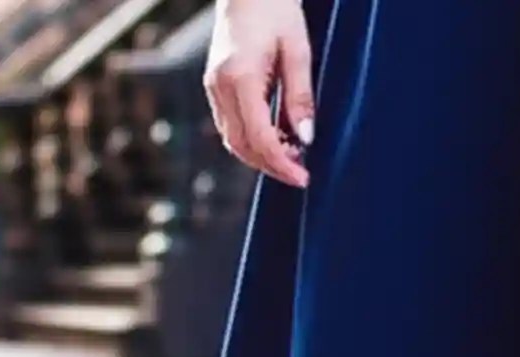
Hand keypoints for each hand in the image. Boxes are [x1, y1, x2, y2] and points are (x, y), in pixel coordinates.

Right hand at [205, 0, 313, 186]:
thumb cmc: (276, 10)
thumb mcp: (298, 51)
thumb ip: (301, 97)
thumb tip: (306, 139)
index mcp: (240, 77)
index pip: (259, 136)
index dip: (281, 163)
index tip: (303, 177)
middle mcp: (220, 86)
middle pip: (241, 145)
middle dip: (271, 166)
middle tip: (300, 174)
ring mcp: (213, 86)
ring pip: (232, 140)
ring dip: (261, 156)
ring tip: (293, 158)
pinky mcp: (215, 85)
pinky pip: (230, 125)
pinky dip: (252, 140)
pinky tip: (278, 139)